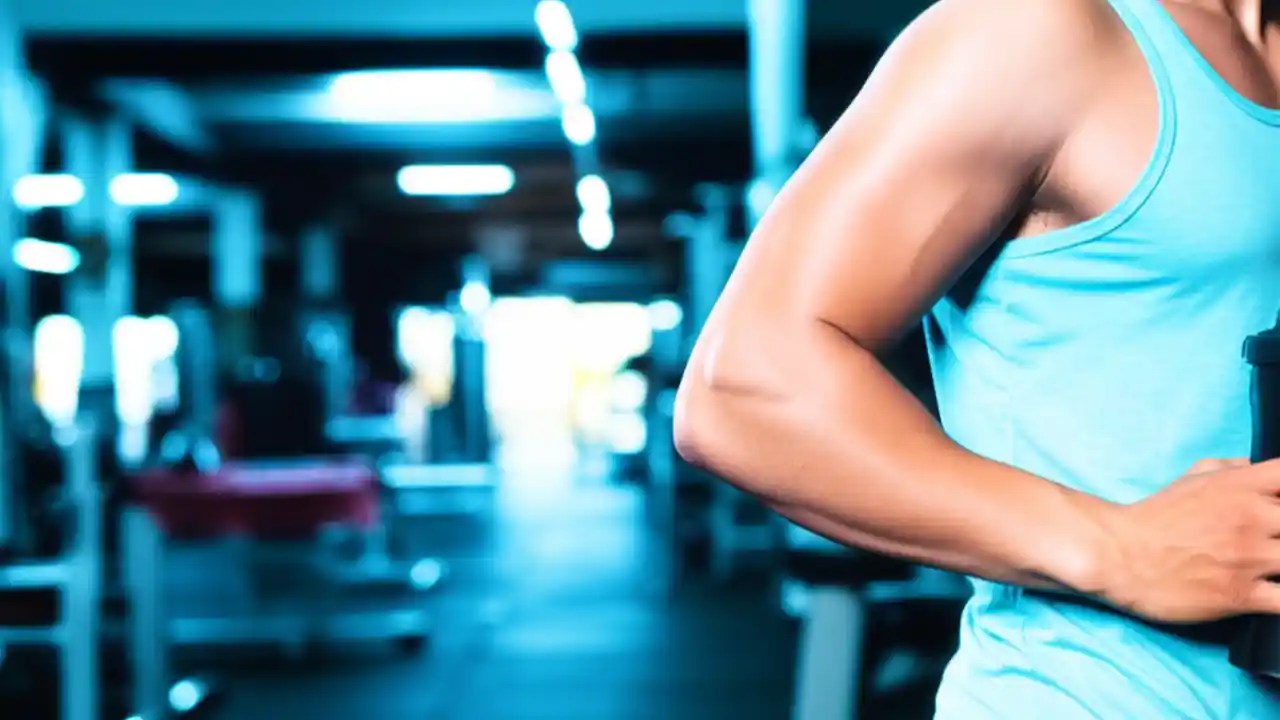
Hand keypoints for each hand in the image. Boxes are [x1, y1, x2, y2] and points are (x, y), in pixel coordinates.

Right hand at [1097, 458, 1279, 623]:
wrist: (1120, 555)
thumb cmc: (1154, 517)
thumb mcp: (1189, 480)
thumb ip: (1227, 468)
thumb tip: (1252, 465)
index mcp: (1241, 486)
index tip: (1279, 507)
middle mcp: (1252, 518)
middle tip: (1274, 541)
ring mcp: (1249, 558)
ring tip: (1273, 565)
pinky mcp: (1241, 595)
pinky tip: (1274, 593)